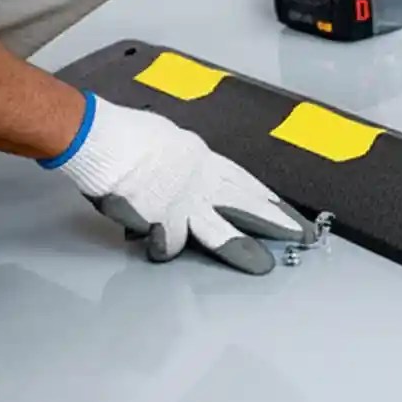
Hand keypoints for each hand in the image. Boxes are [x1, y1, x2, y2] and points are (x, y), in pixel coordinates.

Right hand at [41, 92, 314, 274]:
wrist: (98, 138)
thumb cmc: (124, 136)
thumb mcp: (167, 141)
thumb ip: (182, 167)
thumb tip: (184, 185)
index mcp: (202, 159)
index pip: (244, 181)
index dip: (268, 198)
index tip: (289, 211)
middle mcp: (199, 181)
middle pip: (245, 204)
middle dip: (276, 222)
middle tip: (302, 235)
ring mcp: (182, 202)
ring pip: (220, 231)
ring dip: (243, 250)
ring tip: (264, 265)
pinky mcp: (160, 220)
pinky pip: (166, 246)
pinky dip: (161, 249)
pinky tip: (153, 246)